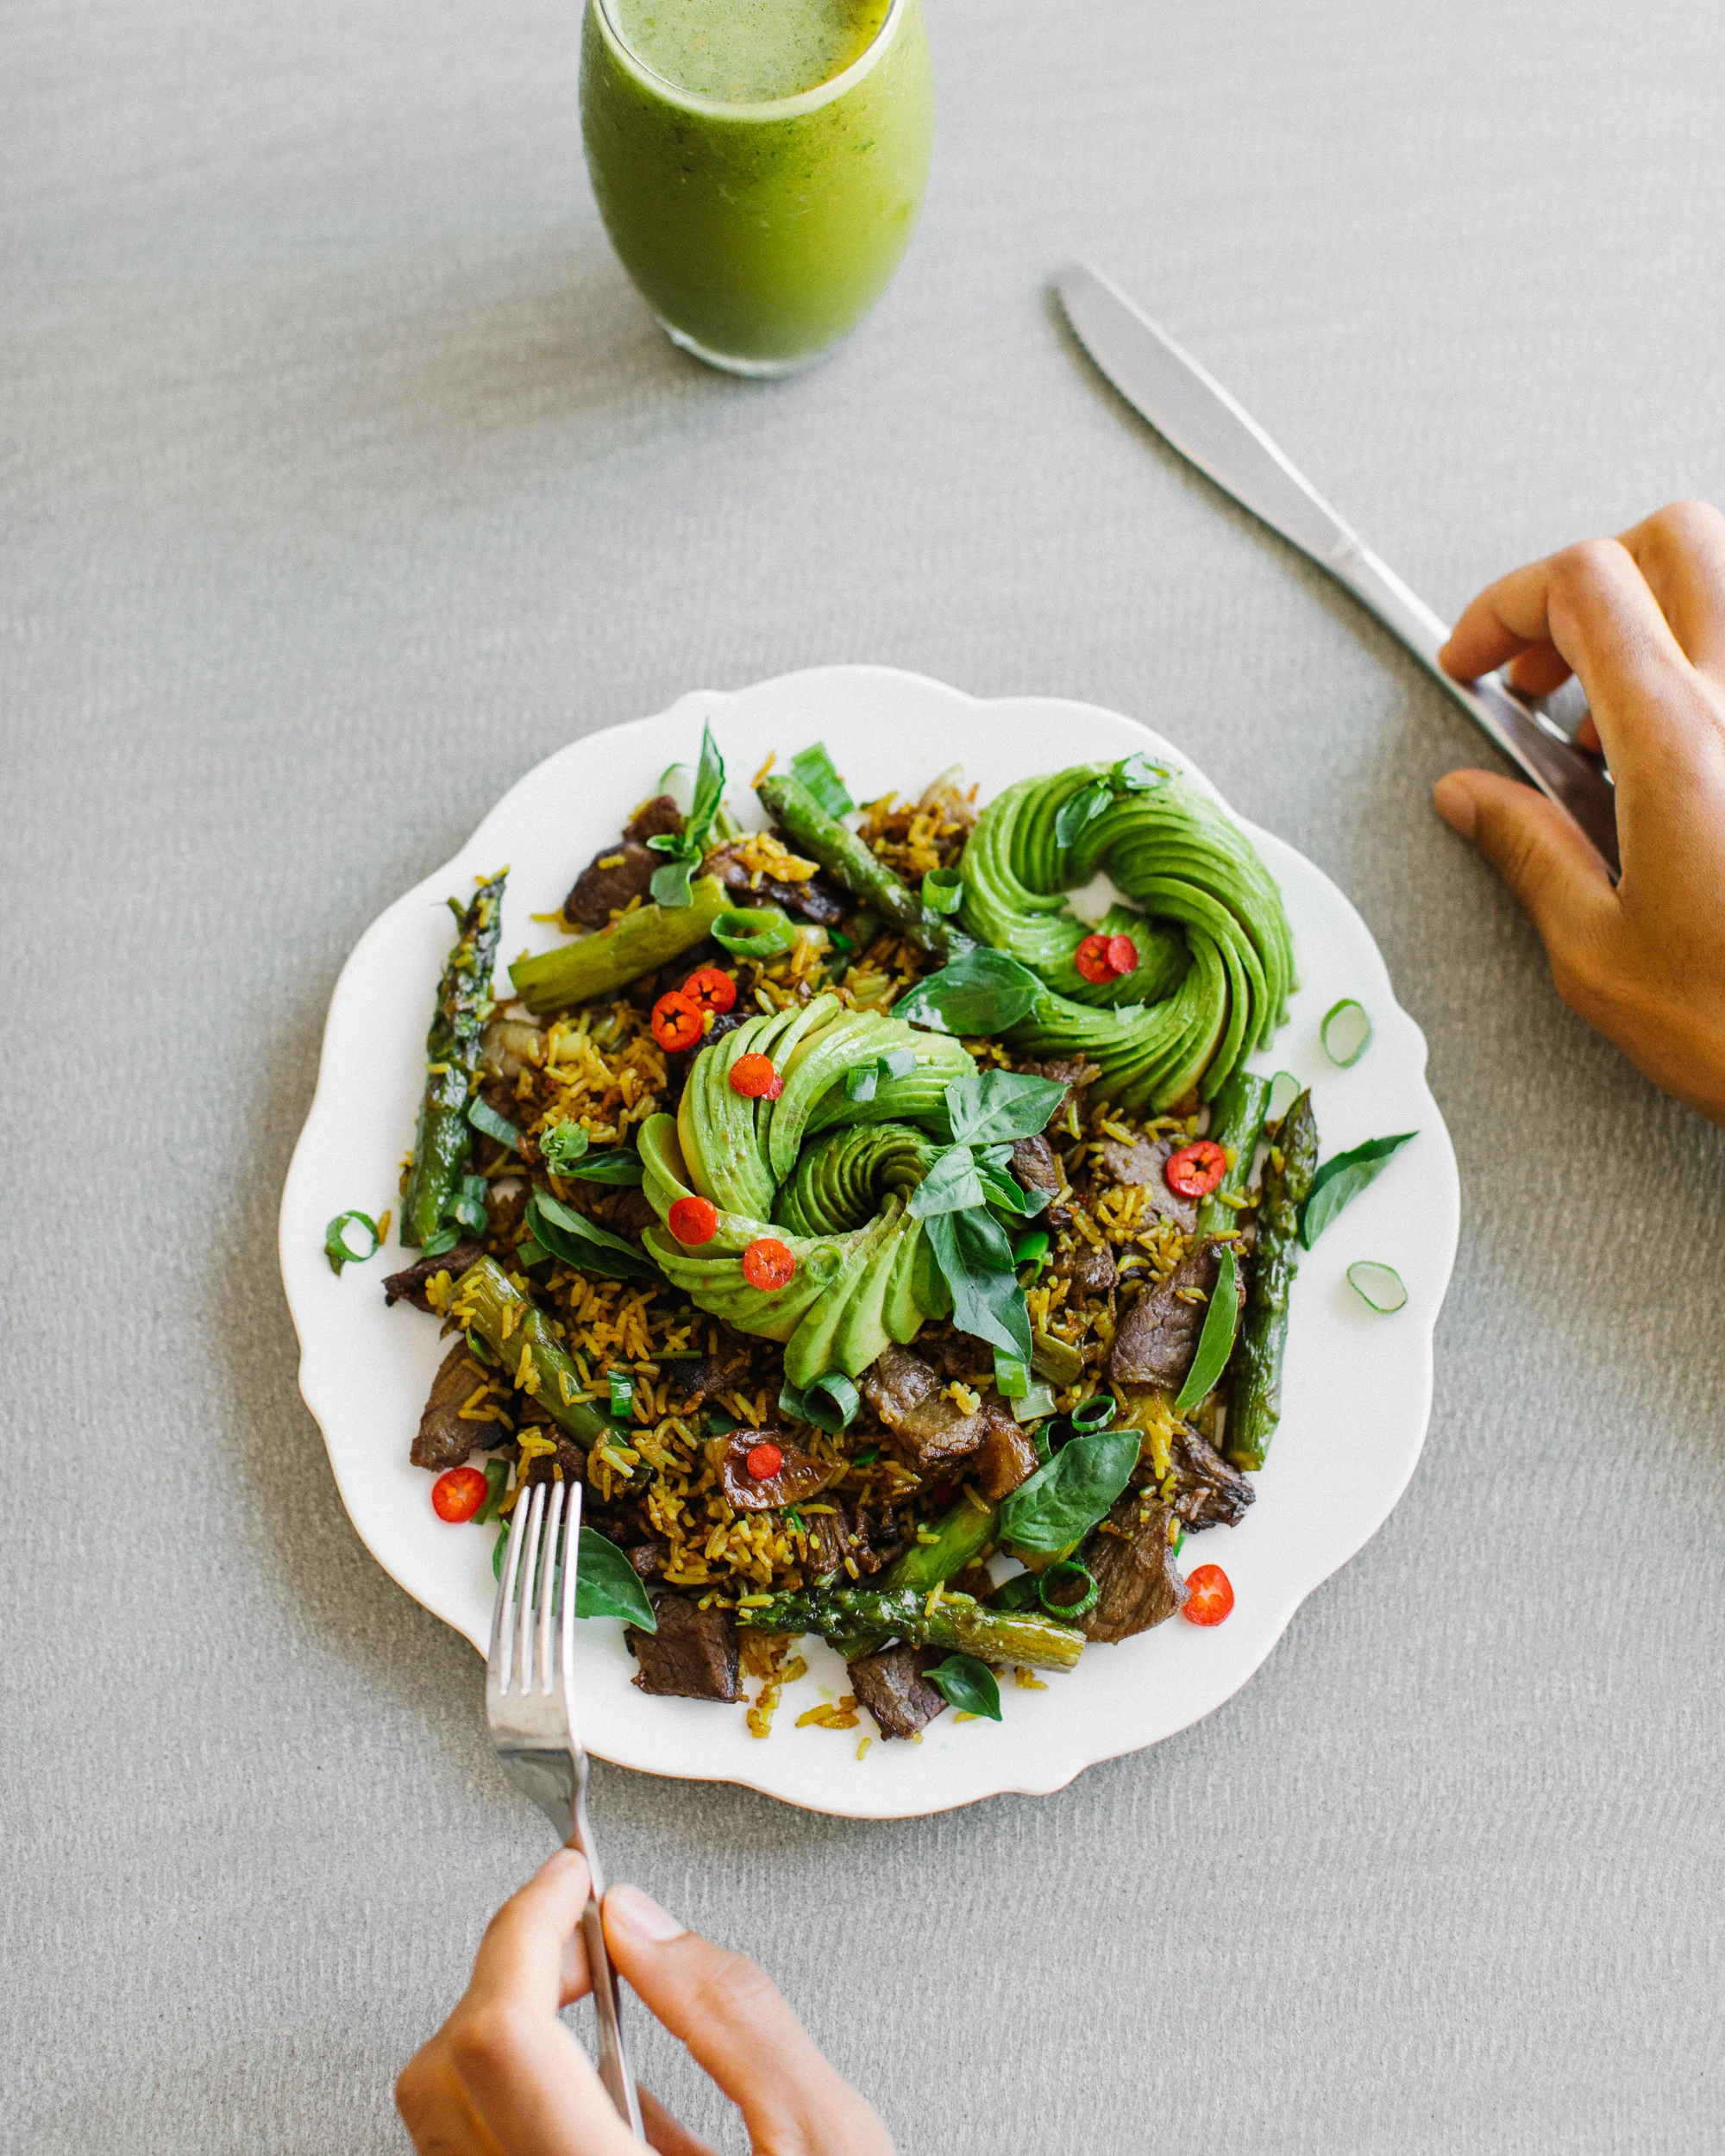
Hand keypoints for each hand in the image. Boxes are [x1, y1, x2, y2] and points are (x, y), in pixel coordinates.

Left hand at [396, 1848, 894, 2155]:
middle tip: (597, 1942)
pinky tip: (613, 2097)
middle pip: (447, 2071)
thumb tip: (644, 1923)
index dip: (526, 1927)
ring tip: (610, 2021)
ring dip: (511, 2036)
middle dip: (516, 1971)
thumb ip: (734, 2018)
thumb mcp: (829, 2148)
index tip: (571, 1879)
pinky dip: (522, 2102)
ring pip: (446, 2122)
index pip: (499, 2032)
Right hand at [1433, 499, 1724, 1125]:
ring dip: (1655, 618)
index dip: (1510, 604)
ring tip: (1613, 713)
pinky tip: (1683, 753)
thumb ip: (1531, 851)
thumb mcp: (1601, 953)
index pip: (1583, 587)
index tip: (1478, 662)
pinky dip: (1706, 679)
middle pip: (1667, 544)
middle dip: (1586, 585)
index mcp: (1680, 746)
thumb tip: (1474, 800)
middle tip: (1543, 671)